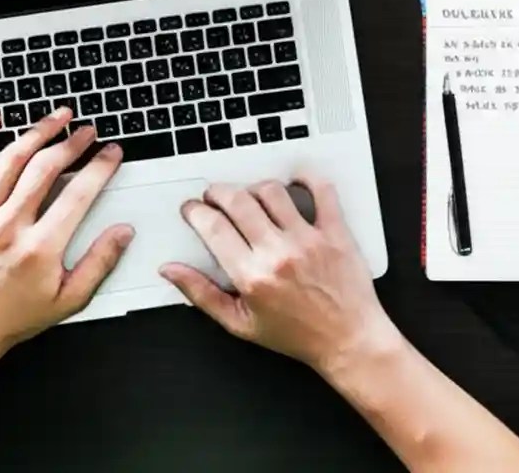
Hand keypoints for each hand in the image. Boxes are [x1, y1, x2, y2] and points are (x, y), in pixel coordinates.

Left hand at [0, 107, 133, 359]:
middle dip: (73, 143)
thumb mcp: (69, 300)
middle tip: (88, 131)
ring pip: (10, 162)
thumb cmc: (14, 318)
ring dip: (37, 133)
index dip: (99, 167)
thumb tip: (123, 232)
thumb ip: (100, 263)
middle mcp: (9, 227)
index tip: (111, 153)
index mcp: (40, 248)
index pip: (78, 194)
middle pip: (45, 169)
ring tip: (56, 119)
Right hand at [159, 175, 399, 373]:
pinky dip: (307, 177)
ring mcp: (309, 240)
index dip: (196, 211)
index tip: (193, 209)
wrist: (348, 340)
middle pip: (238, 201)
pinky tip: (295, 180)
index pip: (213, 227)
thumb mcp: (240, 324)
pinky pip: (322, 191)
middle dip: (217, 192)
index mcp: (252, 276)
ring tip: (250, 196)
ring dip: (254, 187)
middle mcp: (278, 253)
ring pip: (273, 191)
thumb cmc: (296, 334)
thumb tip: (170, 270)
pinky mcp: (335, 233)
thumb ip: (201, 294)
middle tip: (214, 196)